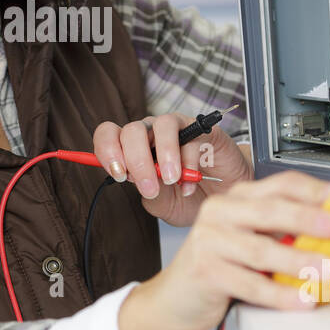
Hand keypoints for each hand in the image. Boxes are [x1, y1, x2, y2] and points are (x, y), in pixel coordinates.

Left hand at [92, 112, 253, 227]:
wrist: (223, 198)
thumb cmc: (188, 198)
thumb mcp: (163, 205)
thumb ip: (149, 193)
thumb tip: (137, 179)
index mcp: (133, 150)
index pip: (108, 135)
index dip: (107, 151)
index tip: (118, 174)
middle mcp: (150, 135)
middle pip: (131, 131)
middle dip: (137, 161)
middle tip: (150, 187)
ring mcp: (175, 130)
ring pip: (159, 125)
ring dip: (163, 154)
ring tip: (171, 180)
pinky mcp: (200, 129)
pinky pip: (188, 134)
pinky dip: (188, 161)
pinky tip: (190, 182)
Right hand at [117, 170, 329, 329]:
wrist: (174, 298)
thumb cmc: (220, 267)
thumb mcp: (250, 241)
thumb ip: (281, 232)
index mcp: (237, 199)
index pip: (279, 184)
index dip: (313, 189)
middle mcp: (220, 212)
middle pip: (269, 209)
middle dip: (306, 217)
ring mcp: (209, 240)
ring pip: (260, 248)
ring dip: (298, 260)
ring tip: (326, 270)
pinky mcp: (205, 271)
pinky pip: (249, 284)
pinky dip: (279, 295)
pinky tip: (300, 300)